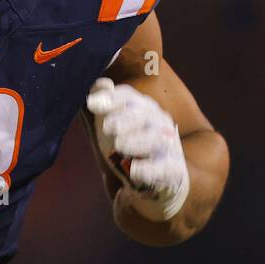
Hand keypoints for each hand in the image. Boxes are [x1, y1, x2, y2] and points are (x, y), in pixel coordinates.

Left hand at [86, 77, 189, 222]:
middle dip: (125, 119)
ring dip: (137, 142)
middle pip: (143, 115)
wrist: (155, 179)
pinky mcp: (172, 170)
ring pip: (155, 139)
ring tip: (120, 146)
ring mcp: (166, 146)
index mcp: (141, 107)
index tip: (93, 105)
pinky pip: (164, 169)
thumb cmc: (129, 142)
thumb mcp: (110, 122)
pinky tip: (135, 171)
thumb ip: (103, 101)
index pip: (128, 97)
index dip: (112, 99)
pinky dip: (150, 170)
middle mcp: (157, 122)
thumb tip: (102, 83)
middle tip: (108, 127)